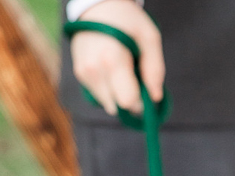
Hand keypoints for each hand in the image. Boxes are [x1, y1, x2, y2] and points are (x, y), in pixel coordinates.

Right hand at [70, 0, 164, 115]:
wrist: (97, 5)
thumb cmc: (127, 19)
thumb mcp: (149, 37)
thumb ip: (155, 69)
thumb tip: (155, 97)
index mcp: (112, 60)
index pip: (127, 101)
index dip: (139, 101)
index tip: (144, 90)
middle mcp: (94, 70)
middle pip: (117, 106)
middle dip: (128, 98)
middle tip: (133, 77)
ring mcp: (84, 73)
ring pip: (107, 103)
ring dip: (117, 94)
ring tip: (121, 69)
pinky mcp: (79, 74)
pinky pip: (99, 95)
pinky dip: (108, 88)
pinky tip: (110, 69)